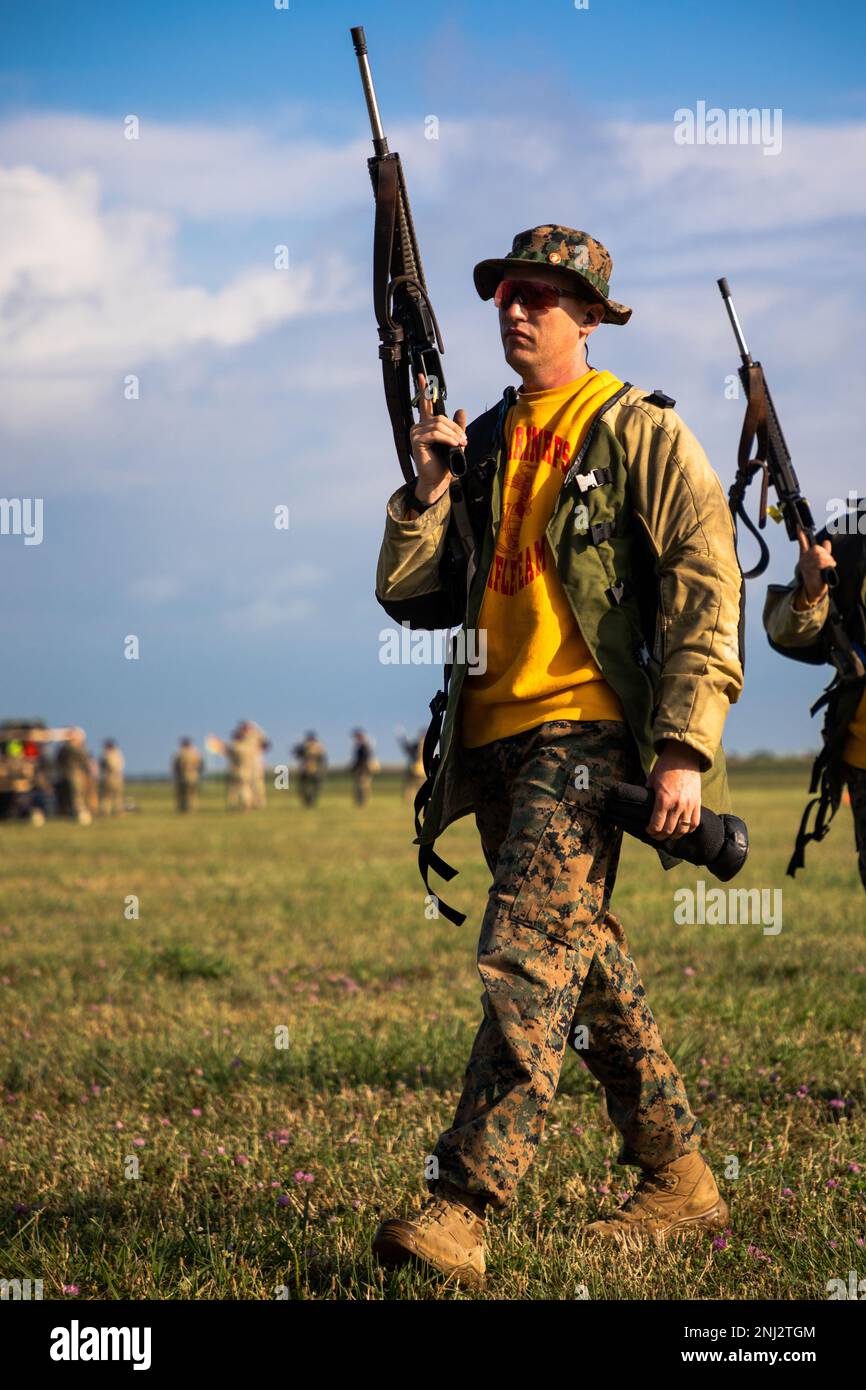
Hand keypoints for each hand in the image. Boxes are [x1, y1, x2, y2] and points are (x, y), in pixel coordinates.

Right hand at [409, 372, 466, 501]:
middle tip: (464, 440)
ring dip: (453, 435)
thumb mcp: (455, 441)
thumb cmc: (445, 463)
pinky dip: (447, 438)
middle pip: (440, 417)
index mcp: (427, 425)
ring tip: (461, 444)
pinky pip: (435, 433)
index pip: (424, 403)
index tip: (421, 375)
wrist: (438, 481)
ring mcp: (416, 433)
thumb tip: (461, 410)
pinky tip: (454, 445)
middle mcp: (419, 427)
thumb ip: (457, 427)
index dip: (423, 389)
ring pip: (439, 425)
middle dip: (455, 428)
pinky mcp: (416, 441)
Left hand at [646, 741, 702, 839]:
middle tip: (656, 834)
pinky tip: (682, 829)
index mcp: (663, 800)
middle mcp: (677, 805)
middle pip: (669, 830)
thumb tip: (641, 804)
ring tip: (669, 834)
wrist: (684, 756)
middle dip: (660, 836)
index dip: (651, 831)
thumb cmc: (665, 767)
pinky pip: (695, 823)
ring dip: (674, 835)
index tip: (648, 830)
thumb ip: (648, 794)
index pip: (656, 825)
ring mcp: (689, 805)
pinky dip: (688, 829)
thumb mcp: (651, 780)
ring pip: (682, 830)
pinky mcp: (697, 803)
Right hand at [795, 528, 834, 601]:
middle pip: (816, 548)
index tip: (799, 526)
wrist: (814, 590)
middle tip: (829, 560)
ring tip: (830, 565)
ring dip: (828, 559)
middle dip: (826, 553)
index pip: (802, 543)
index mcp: (805, 556)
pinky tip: (829, 567)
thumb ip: (824, 551)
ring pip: (819, 555)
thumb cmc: (818, 576)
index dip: (801, 534)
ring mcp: (806, 565)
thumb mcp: (822, 562)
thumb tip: (826, 541)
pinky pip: (821, 562)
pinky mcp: (810, 570)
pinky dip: (828, 563)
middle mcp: (804, 560)